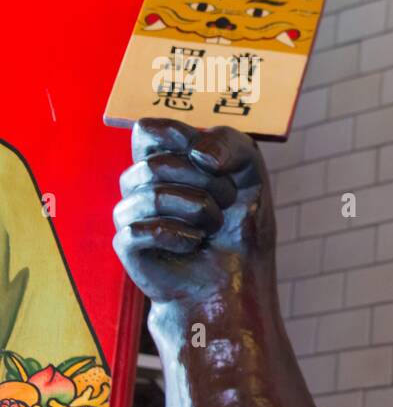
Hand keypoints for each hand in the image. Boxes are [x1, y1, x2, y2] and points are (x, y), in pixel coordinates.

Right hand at [113, 119, 276, 305]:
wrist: (236, 277)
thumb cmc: (240, 223)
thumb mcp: (250, 172)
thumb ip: (230, 143)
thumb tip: (198, 153)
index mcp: (164, 158)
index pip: (148, 129)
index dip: (179, 138)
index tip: (211, 160)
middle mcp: (141, 182)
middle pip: (157, 163)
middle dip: (208, 184)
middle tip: (226, 204)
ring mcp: (130, 213)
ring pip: (152, 195)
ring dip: (199, 211)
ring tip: (211, 227)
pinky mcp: (127, 244)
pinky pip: (142, 229)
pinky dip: (180, 236)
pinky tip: (193, 244)